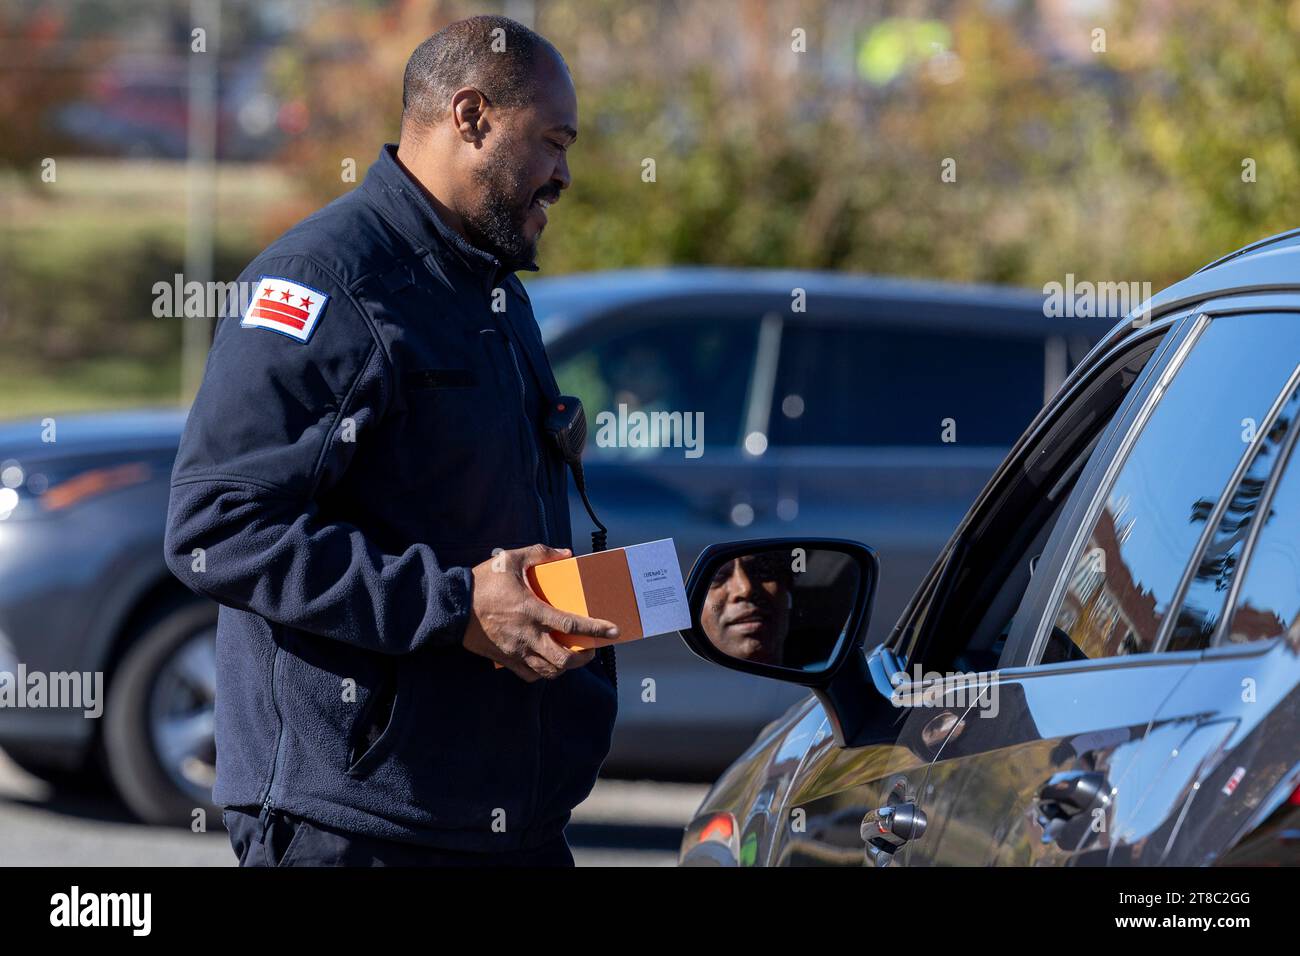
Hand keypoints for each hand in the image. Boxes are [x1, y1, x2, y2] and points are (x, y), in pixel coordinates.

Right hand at [462, 544, 618, 680]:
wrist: (451, 605)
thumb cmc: (481, 582)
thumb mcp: (510, 559)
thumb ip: (540, 553)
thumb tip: (565, 553)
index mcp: (531, 611)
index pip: (571, 624)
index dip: (595, 630)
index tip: (613, 632)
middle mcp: (526, 636)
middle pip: (563, 659)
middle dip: (583, 658)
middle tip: (592, 649)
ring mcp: (515, 651)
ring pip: (549, 672)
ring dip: (565, 667)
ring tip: (573, 656)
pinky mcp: (505, 659)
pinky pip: (530, 675)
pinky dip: (544, 673)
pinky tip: (549, 663)